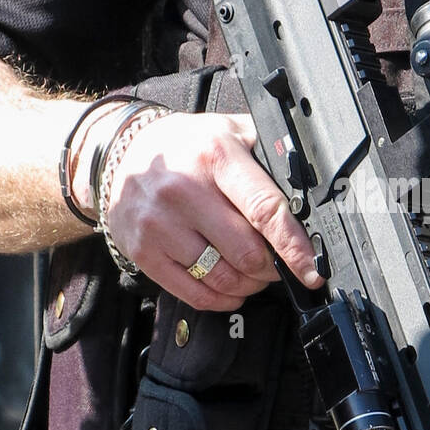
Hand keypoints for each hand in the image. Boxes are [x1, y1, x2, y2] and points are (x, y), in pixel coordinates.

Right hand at [101, 111, 323, 311]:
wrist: (119, 153)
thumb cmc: (185, 145)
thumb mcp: (228, 130)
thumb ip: (267, 154)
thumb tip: (308, 189)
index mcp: (215, 156)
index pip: (264, 209)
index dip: (294, 245)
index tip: (310, 268)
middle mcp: (184, 191)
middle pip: (247, 253)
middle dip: (272, 267)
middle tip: (279, 263)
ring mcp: (160, 225)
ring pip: (223, 278)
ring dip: (249, 285)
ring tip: (253, 273)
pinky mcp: (144, 252)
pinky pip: (194, 294)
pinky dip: (222, 299)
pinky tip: (231, 289)